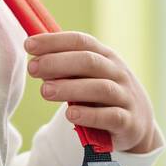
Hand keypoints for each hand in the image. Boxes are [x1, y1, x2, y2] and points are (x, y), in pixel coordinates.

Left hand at [24, 31, 159, 153]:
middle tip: (33, 68)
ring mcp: (125, 97)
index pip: (80, 42)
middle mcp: (118, 73)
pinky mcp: (128, 122)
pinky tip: (70, 114)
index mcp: (105, 57)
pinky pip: (111, 116)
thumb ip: (64, 69)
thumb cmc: (101, 96)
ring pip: (100, 88)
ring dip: (70, 88)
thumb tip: (35, 60)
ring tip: (45, 91)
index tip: (28, 45)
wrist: (137, 124)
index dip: (54, 41)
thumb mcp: (87, 77)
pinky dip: (90, 115)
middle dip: (58, 62)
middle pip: (89, 61)